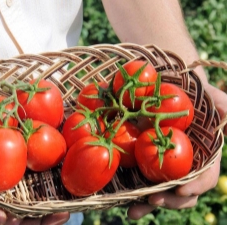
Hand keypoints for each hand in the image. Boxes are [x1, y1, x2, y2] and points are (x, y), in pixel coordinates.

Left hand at [127, 84, 226, 219]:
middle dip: (169, 201)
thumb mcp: (206, 93)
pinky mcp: (144, 161)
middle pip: (182, 192)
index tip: (181, 191)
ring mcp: (163, 165)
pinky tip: (120, 202)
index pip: (205, 177)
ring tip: (132, 211)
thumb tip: (226, 114)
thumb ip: (219, 102)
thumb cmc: (189, 90)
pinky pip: (139, 180)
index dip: (196, 186)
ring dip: (147, 205)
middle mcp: (184, 164)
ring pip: (160, 191)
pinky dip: (130, 193)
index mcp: (203, 154)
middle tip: (153, 201)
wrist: (165, 87)